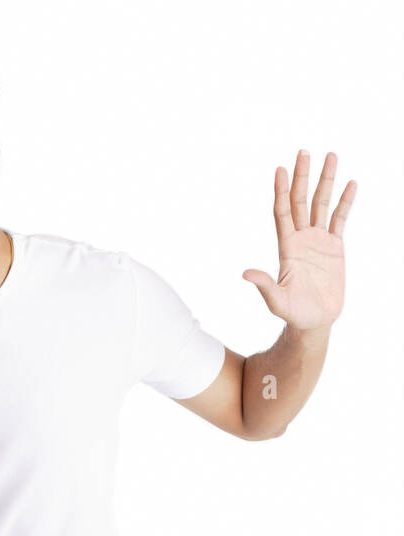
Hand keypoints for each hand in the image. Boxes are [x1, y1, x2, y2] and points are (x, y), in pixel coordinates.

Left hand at [242, 150, 356, 330]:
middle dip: (302, 177)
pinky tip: (350, 184)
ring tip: (331, 156)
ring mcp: (318, 241)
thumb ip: (264, 285)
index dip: (281, 192)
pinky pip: (340, 219)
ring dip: (326, 181)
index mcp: (287, 247)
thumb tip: (246, 273)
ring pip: (322, 204)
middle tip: (304, 152)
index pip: (283, 213)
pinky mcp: (335, 247)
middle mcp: (301, 239)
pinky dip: (345, 202)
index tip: (280, 170)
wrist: (315, 321)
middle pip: (301, 201)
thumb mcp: (276, 301)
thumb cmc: (293, 314)